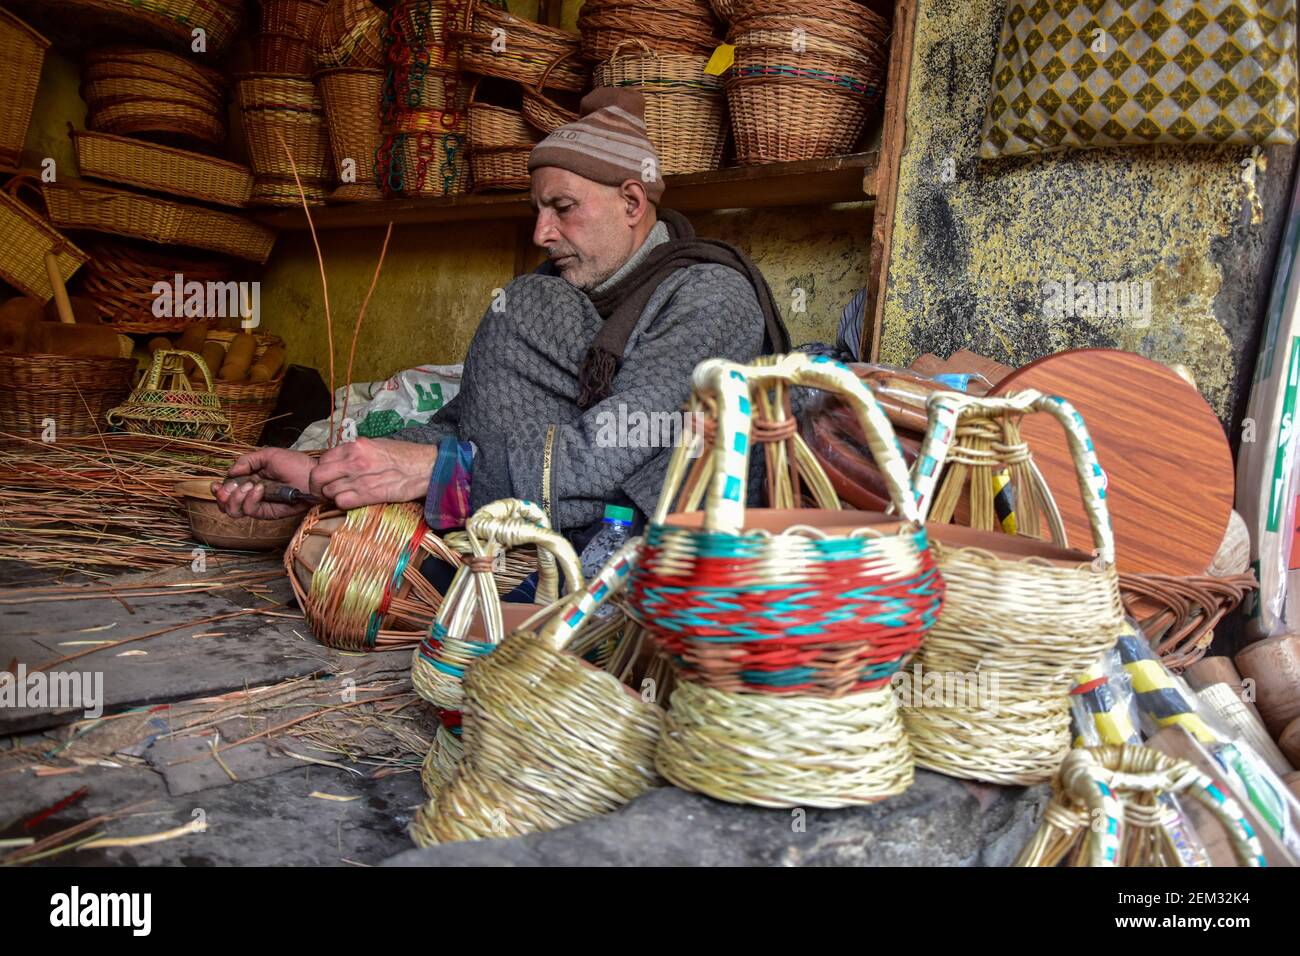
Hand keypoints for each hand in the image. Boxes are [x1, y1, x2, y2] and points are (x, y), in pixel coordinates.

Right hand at [213, 447, 314, 519]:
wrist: (312, 475)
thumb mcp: (268, 456)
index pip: (227, 490)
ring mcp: (259, 505)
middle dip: (223, 496)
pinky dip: (250, 499)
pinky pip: (250, 511)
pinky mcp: (267, 513)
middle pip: (226, 504)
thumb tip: (230, 472)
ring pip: (234, 511)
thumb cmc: (294, 463)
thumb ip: (247, 461)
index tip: (216, 485)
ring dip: (236, 498)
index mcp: (249, 480)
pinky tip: (259, 489)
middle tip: (231, 488)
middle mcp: (251, 494)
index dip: (218, 490)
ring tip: (249, 486)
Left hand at [308, 437, 437, 509]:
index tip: (328, 476)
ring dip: (332, 496)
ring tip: (342, 495)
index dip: (323, 469)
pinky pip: (341, 502)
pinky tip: (351, 501)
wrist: (426, 468)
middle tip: (322, 491)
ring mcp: (360, 478)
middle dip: (316, 485)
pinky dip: (342, 504)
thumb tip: (340, 462)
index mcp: (355, 446)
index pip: (323, 459)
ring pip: (328, 491)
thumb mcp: (376, 445)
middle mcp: (354, 460)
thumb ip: (355, 453)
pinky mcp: (368, 494)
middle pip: (318, 476)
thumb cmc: (405, 456)